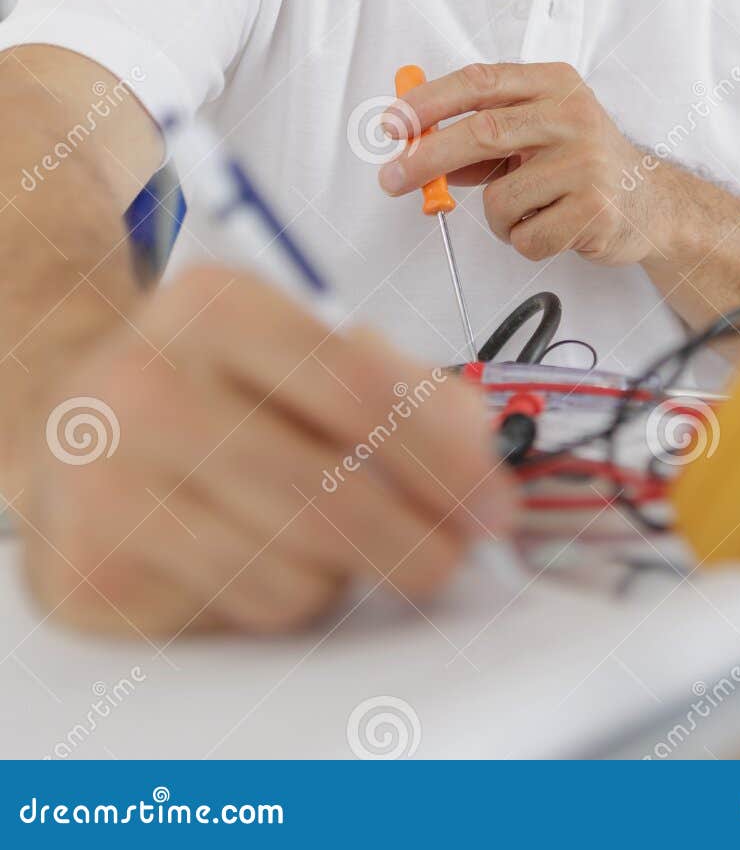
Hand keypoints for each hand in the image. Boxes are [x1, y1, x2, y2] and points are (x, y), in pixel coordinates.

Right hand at [15, 267, 517, 636]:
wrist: (67, 422)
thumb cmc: (211, 385)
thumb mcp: (295, 346)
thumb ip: (398, 383)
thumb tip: (482, 445)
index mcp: (214, 306)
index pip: (356, 388)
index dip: (442, 456)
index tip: (496, 501)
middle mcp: (148, 384)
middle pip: (328, 491)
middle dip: (417, 539)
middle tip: (457, 557)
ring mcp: (109, 479)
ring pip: (293, 566)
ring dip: (346, 570)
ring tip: (332, 537)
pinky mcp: (91, 565)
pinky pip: (243, 608)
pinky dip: (284, 596)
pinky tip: (261, 553)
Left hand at [378, 61, 663, 267]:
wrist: (652, 203)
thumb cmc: (582, 163)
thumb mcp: (536, 135)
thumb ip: (483, 139)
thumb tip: (418, 150)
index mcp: (554, 84)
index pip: (479, 81)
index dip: (429, 101)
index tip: (394, 124)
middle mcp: (573, 115)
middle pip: (480, 132)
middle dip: (426, 159)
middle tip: (393, 179)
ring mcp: (587, 162)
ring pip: (498, 198)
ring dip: (497, 216)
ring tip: (531, 210)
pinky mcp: (594, 209)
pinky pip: (524, 236)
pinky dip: (524, 239)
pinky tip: (553, 226)